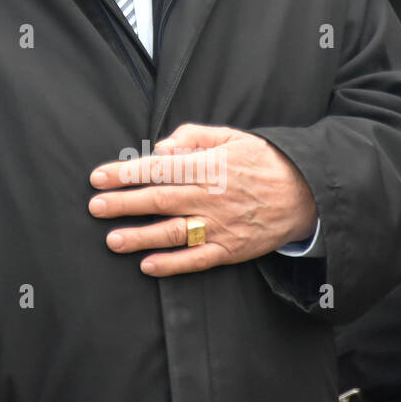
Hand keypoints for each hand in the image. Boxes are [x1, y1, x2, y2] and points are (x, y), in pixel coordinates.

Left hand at [87, 123, 316, 277]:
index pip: (158, 169)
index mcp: (208, 167)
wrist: (305, 193)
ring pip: (173, 233)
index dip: (126, 173)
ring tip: (112, 240)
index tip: (99, 177)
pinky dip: (172, 264)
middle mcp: (210, 197)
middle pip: (159, 200)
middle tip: (95, 207)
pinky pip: (197, 260)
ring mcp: (220, 226)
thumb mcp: (229, 136)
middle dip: (124, 204)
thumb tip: (160, 149)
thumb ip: (192, 137)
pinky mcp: (231, 249)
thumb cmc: (260, 160)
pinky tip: (147, 265)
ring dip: (140, 237)